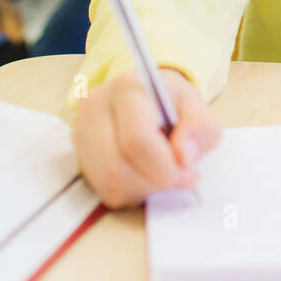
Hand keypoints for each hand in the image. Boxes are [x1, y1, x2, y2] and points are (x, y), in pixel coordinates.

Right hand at [72, 67, 221, 208]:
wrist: (147, 97)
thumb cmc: (172, 103)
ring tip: (164, 175)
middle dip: (155, 182)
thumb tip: (184, 157)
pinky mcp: (80, 155)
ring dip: (144, 189)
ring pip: (108, 182)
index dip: (165, 166)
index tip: (189, 171)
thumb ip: (200, 129)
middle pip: (117, 166)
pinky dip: (132, 192)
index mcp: (126, 88)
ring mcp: (82, 132)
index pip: (136, 139)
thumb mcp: (197, 107)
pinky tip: (147, 176)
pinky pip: (104, 189)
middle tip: (182, 178)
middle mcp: (95, 107)